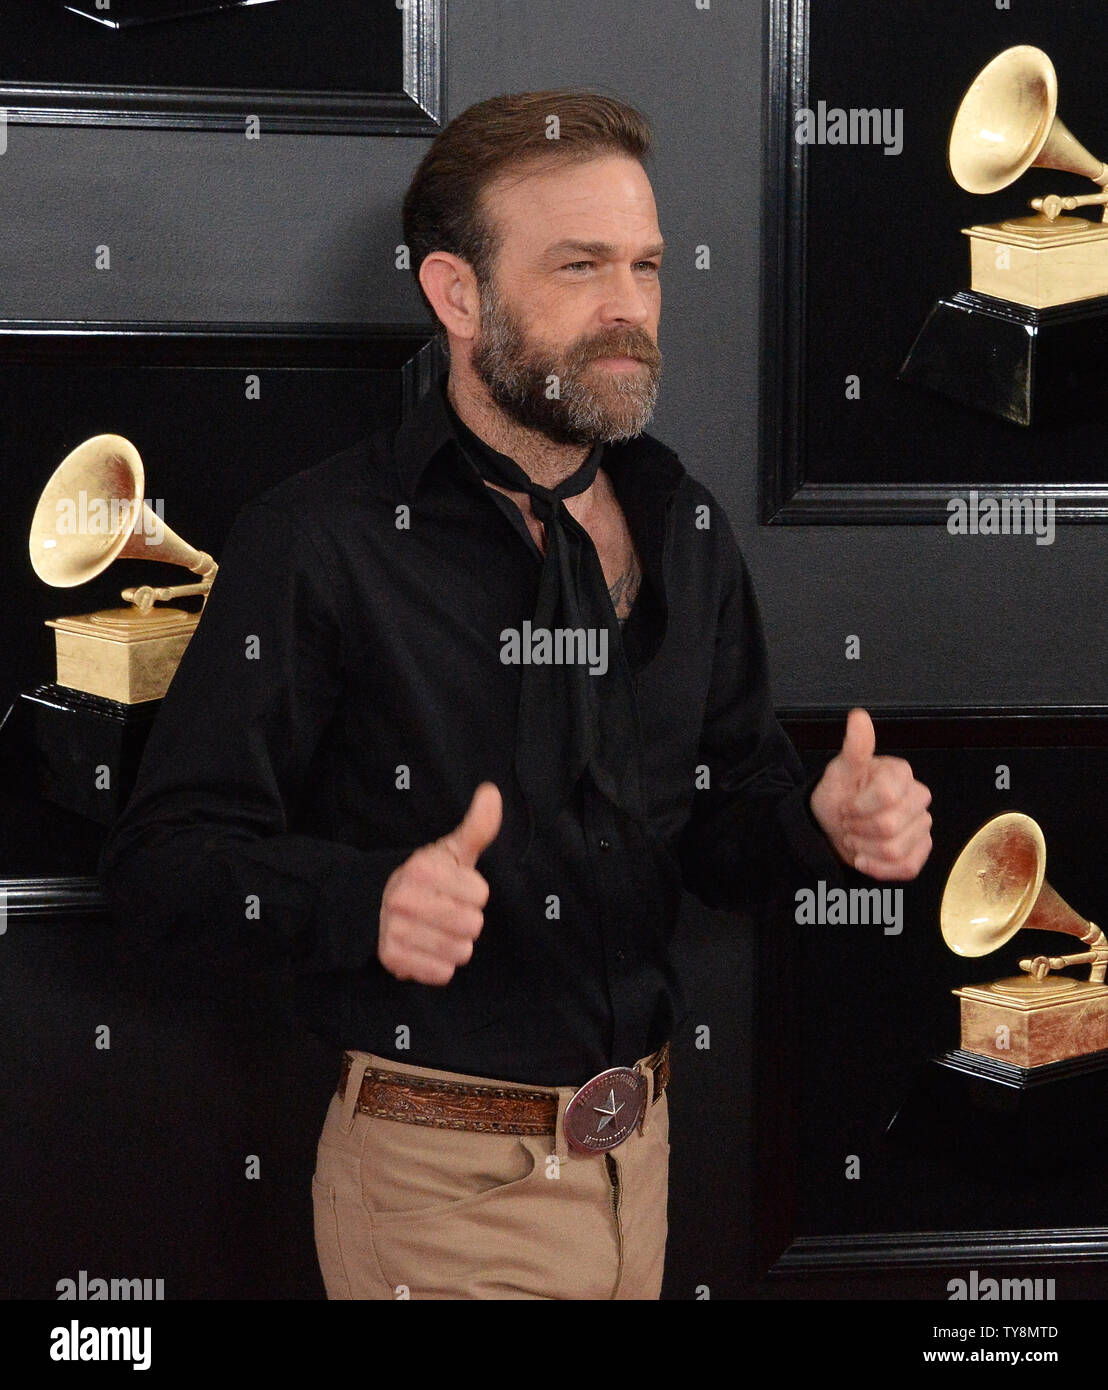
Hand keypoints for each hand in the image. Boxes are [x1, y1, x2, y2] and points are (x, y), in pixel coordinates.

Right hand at [378, 782, 501, 984]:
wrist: (376, 904)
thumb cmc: (427, 878)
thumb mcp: (451, 851)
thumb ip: (477, 827)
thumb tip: (491, 792)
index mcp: (422, 868)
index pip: (480, 894)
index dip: (474, 893)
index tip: (456, 889)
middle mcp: (404, 898)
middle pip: (472, 925)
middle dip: (466, 921)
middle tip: (446, 911)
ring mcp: (395, 929)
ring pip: (459, 952)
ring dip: (455, 945)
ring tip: (437, 930)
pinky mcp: (392, 959)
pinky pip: (441, 973)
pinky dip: (440, 965)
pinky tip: (427, 948)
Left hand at [809, 709, 931, 879]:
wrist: (834, 827)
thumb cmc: (838, 796)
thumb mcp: (839, 772)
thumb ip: (854, 748)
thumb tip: (859, 716)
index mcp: (900, 773)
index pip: (885, 796)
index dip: (858, 806)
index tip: (846, 805)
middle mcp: (918, 797)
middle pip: (890, 826)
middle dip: (858, 829)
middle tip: (848, 822)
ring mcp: (923, 825)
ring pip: (895, 850)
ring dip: (864, 848)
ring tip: (855, 837)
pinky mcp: (921, 851)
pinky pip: (907, 868)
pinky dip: (877, 868)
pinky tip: (864, 857)